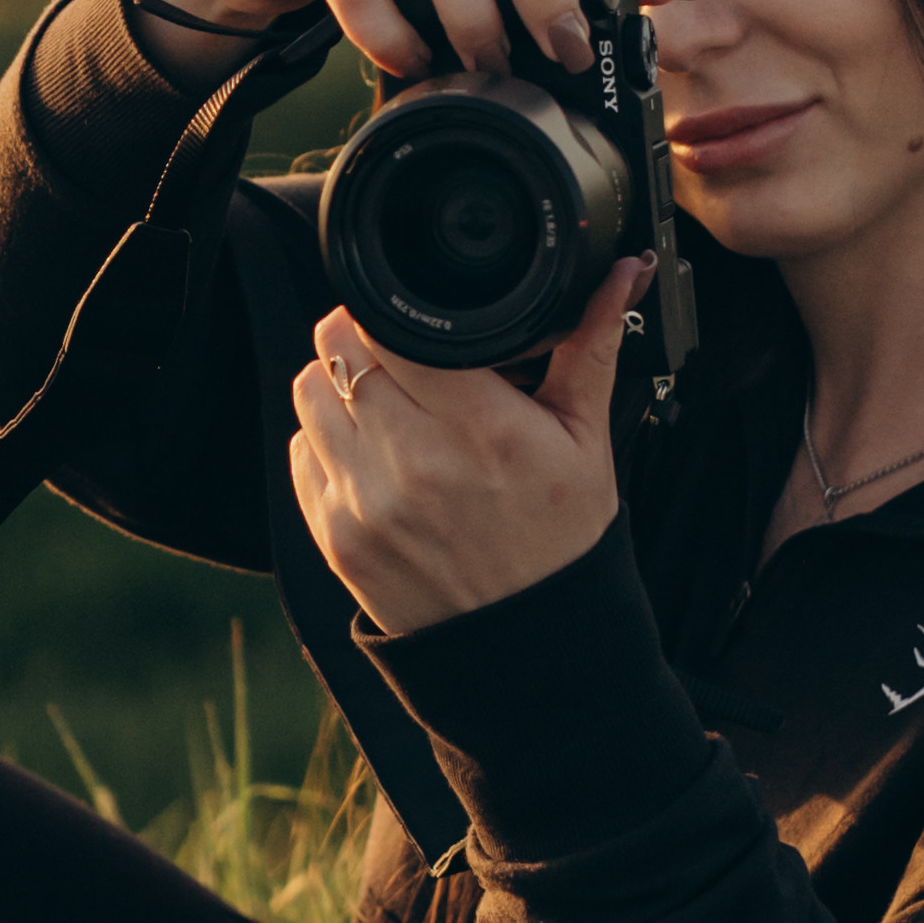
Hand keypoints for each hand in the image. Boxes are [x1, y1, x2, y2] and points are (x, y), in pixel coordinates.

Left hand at [289, 273, 643, 637]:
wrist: (530, 648)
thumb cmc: (563, 541)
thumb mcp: (587, 441)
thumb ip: (591, 346)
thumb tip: (622, 273)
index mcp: (481, 428)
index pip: (392, 327)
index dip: (393, 310)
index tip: (410, 315)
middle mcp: (414, 461)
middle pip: (339, 349)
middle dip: (365, 338)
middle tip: (397, 354)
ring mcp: (365, 502)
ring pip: (309, 393)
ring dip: (338, 384)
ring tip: (383, 401)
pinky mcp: (335, 537)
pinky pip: (301, 454)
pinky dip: (326, 443)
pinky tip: (373, 454)